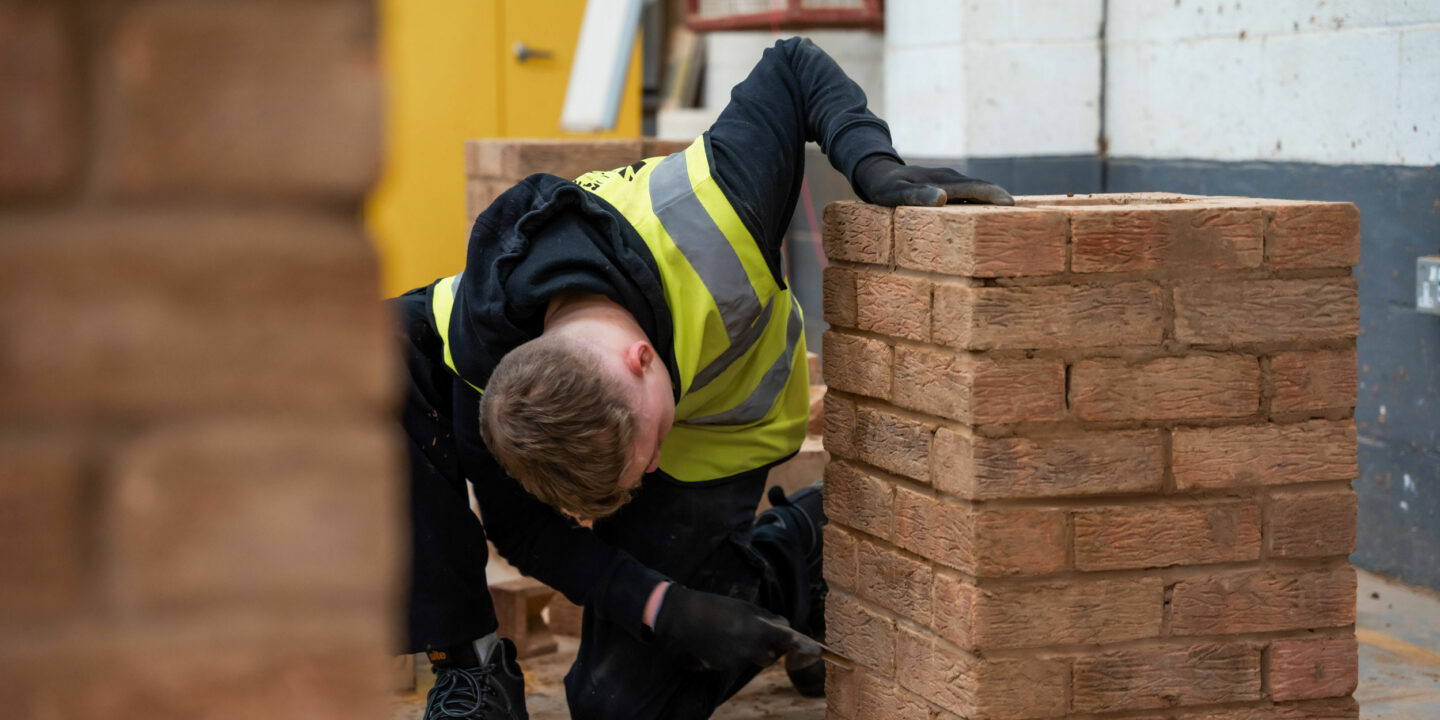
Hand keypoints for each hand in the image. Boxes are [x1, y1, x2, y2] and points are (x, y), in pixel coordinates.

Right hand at [652, 585, 817, 672]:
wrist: (684, 617)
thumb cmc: (716, 607)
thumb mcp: (745, 607)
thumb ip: (766, 619)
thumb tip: (784, 625)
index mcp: (757, 628)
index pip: (787, 639)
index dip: (803, 646)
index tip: (818, 651)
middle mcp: (750, 646)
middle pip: (770, 656)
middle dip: (767, 649)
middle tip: (753, 634)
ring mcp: (736, 659)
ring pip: (752, 660)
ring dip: (750, 651)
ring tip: (732, 635)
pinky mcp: (724, 667)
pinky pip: (736, 663)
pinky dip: (732, 655)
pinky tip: (720, 642)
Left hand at [855, 155, 1014, 206]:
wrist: (876, 172)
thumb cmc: (883, 188)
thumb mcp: (894, 194)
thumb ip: (916, 195)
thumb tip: (942, 198)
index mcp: (944, 181)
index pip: (976, 189)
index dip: (995, 197)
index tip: (1013, 208)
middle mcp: (951, 179)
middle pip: (982, 189)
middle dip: (1002, 200)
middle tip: (1023, 217)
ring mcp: (949, 181)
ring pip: (977, 191)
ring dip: (994, 201)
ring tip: (1011, 218)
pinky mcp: (946, 186)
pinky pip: (969, 194)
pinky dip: (981, 201)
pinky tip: (986, 214)